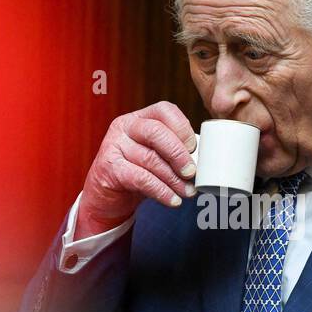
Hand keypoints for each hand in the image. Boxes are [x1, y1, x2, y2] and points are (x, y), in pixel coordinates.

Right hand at [77, 101, 197, 237]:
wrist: (107, 196)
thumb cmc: (137, 172)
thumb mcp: (155, 156)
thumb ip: (174, 152)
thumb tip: (204, 161)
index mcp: (139, 118)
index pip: (164, 111)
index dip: (182, 128)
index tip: (195, 148)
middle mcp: (125, 127)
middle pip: (156, 133)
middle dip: (178, 154)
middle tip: (193, 173)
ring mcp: (114, 146)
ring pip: (150, 159)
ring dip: (174, 179)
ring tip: (187, 192)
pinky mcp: (110, 169)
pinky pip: (141, 178)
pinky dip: (161, 191)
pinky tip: (172, 200)